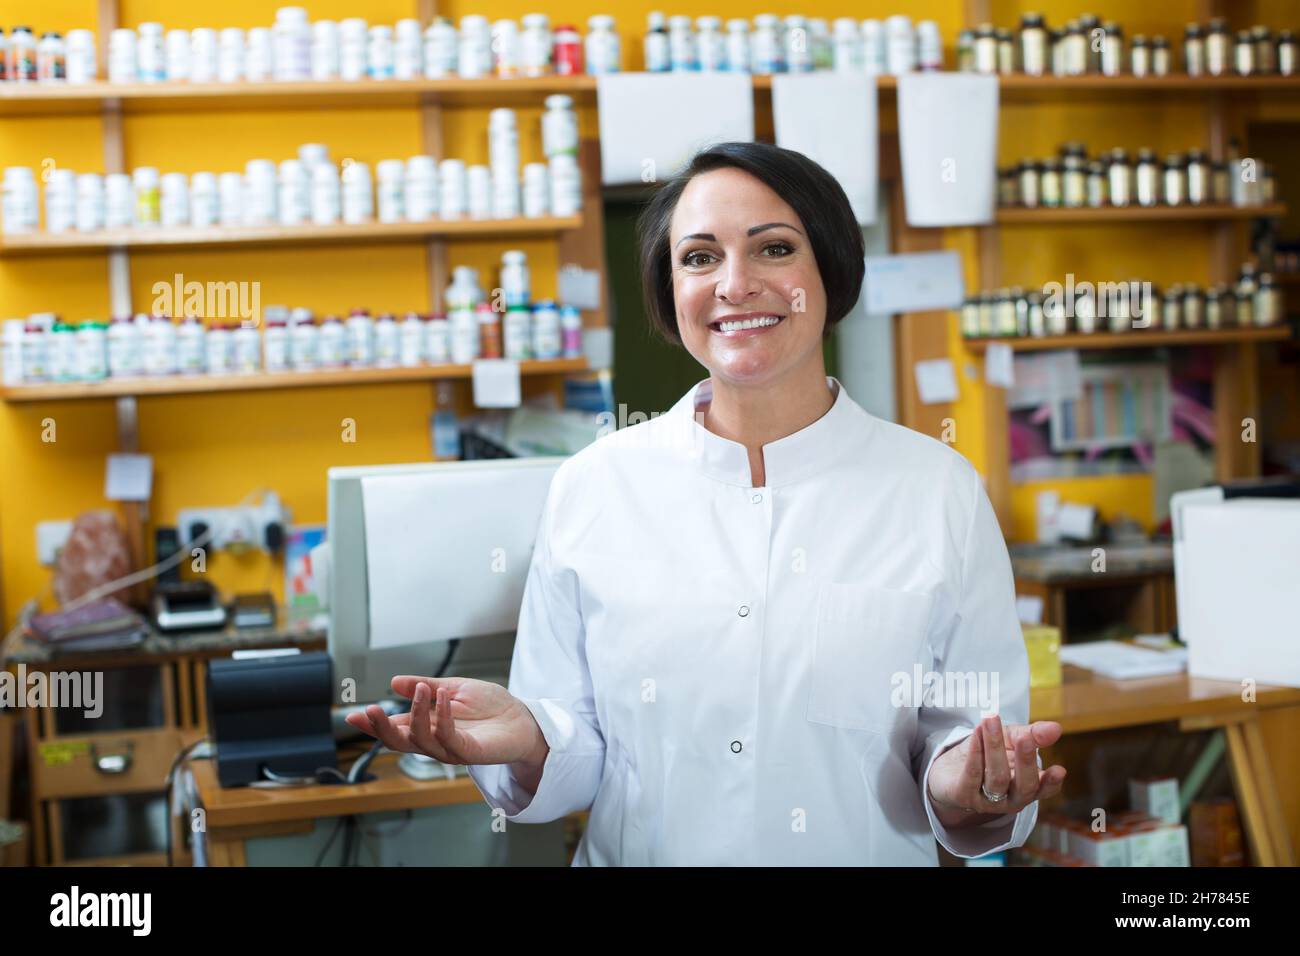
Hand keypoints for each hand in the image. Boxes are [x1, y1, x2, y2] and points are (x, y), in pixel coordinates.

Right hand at [344, 676, 548, 773]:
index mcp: (427, 727)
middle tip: (369, 710)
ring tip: (421, 691)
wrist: (524, 719)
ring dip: (416, 714)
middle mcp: (434, 742)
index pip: (394, 729)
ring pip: (420, 741)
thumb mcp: (454, 688)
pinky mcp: (469, 752)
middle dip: (380, 729)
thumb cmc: (491, 707)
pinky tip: (443, 696)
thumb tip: (395, 682)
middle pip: (399, 743)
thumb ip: (426, 686)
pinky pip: (449, 737)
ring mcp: (451, 749)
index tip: (352, 716)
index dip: (373, 724)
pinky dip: (443, 717)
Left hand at [926, 715, 1065, 828]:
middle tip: (1026, 737)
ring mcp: (987, 801)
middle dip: (1026, 761)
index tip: (1060, 770)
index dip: (1052, 782)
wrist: (948, 771)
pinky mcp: (964, 796)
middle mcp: (1011, 799)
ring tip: (991, 721)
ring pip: (997, 778)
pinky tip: (976, 733)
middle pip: (1024, 785)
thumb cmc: (986, 756)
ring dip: (994, 747)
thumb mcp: (1010, 740)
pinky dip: (976, 753)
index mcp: (1027, 787)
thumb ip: (1032, 734)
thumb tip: (1056, 728)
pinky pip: (972, 775)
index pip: (1043, 789)